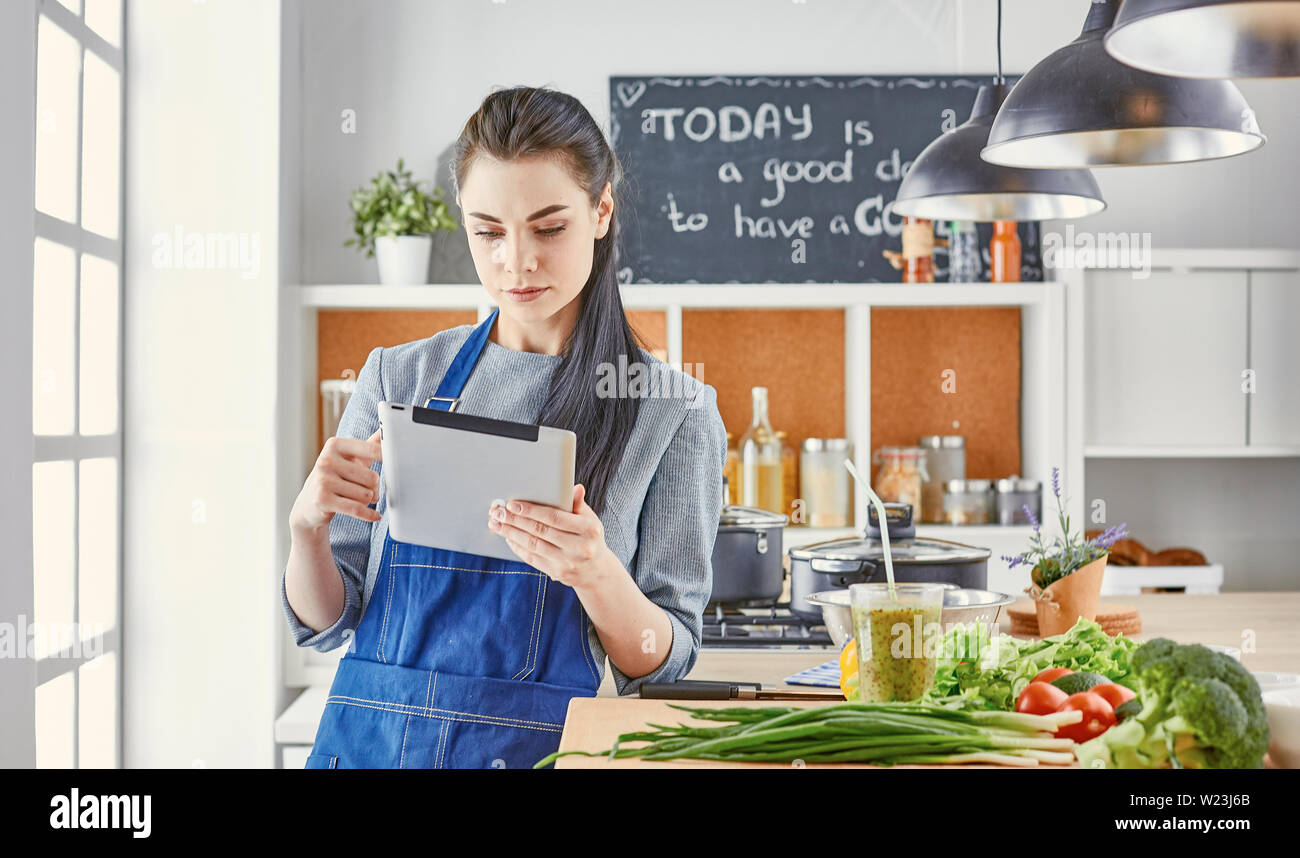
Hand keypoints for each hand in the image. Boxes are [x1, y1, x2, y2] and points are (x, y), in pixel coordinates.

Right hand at [290, 429, 382, 534]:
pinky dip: (369, 515)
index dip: (387, 457)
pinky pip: (357, 509)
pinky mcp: (323, 500)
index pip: (371, 449)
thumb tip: (387, 428)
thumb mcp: (350, 458)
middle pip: (372, 477)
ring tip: (358, 499)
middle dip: (374, 487)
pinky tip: (375, 516)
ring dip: (368, 500)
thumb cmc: (336, 477)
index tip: (397, 461)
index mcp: (335, 445)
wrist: (309, 504)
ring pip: (366, 495)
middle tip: (367, 490)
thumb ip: (369, 444)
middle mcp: (327, 460)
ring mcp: (323, 480)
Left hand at [488, 484, 612, 588]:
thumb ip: (578, 504)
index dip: (531, 511)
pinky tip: (508, 537)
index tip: (512, 504)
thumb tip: (575, 487)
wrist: (597, 571)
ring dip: (511, 533)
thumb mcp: (590, 519)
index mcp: (589, 529)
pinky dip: (517, 546)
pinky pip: (532, 558)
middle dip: (515, 520)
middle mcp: (579, 547)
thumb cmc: (590, 538)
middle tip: (497, 512)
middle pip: (540, 531)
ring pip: (533, 545)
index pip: (555, 518)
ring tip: (496, 523)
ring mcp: (567, 563)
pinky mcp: (557, 573)